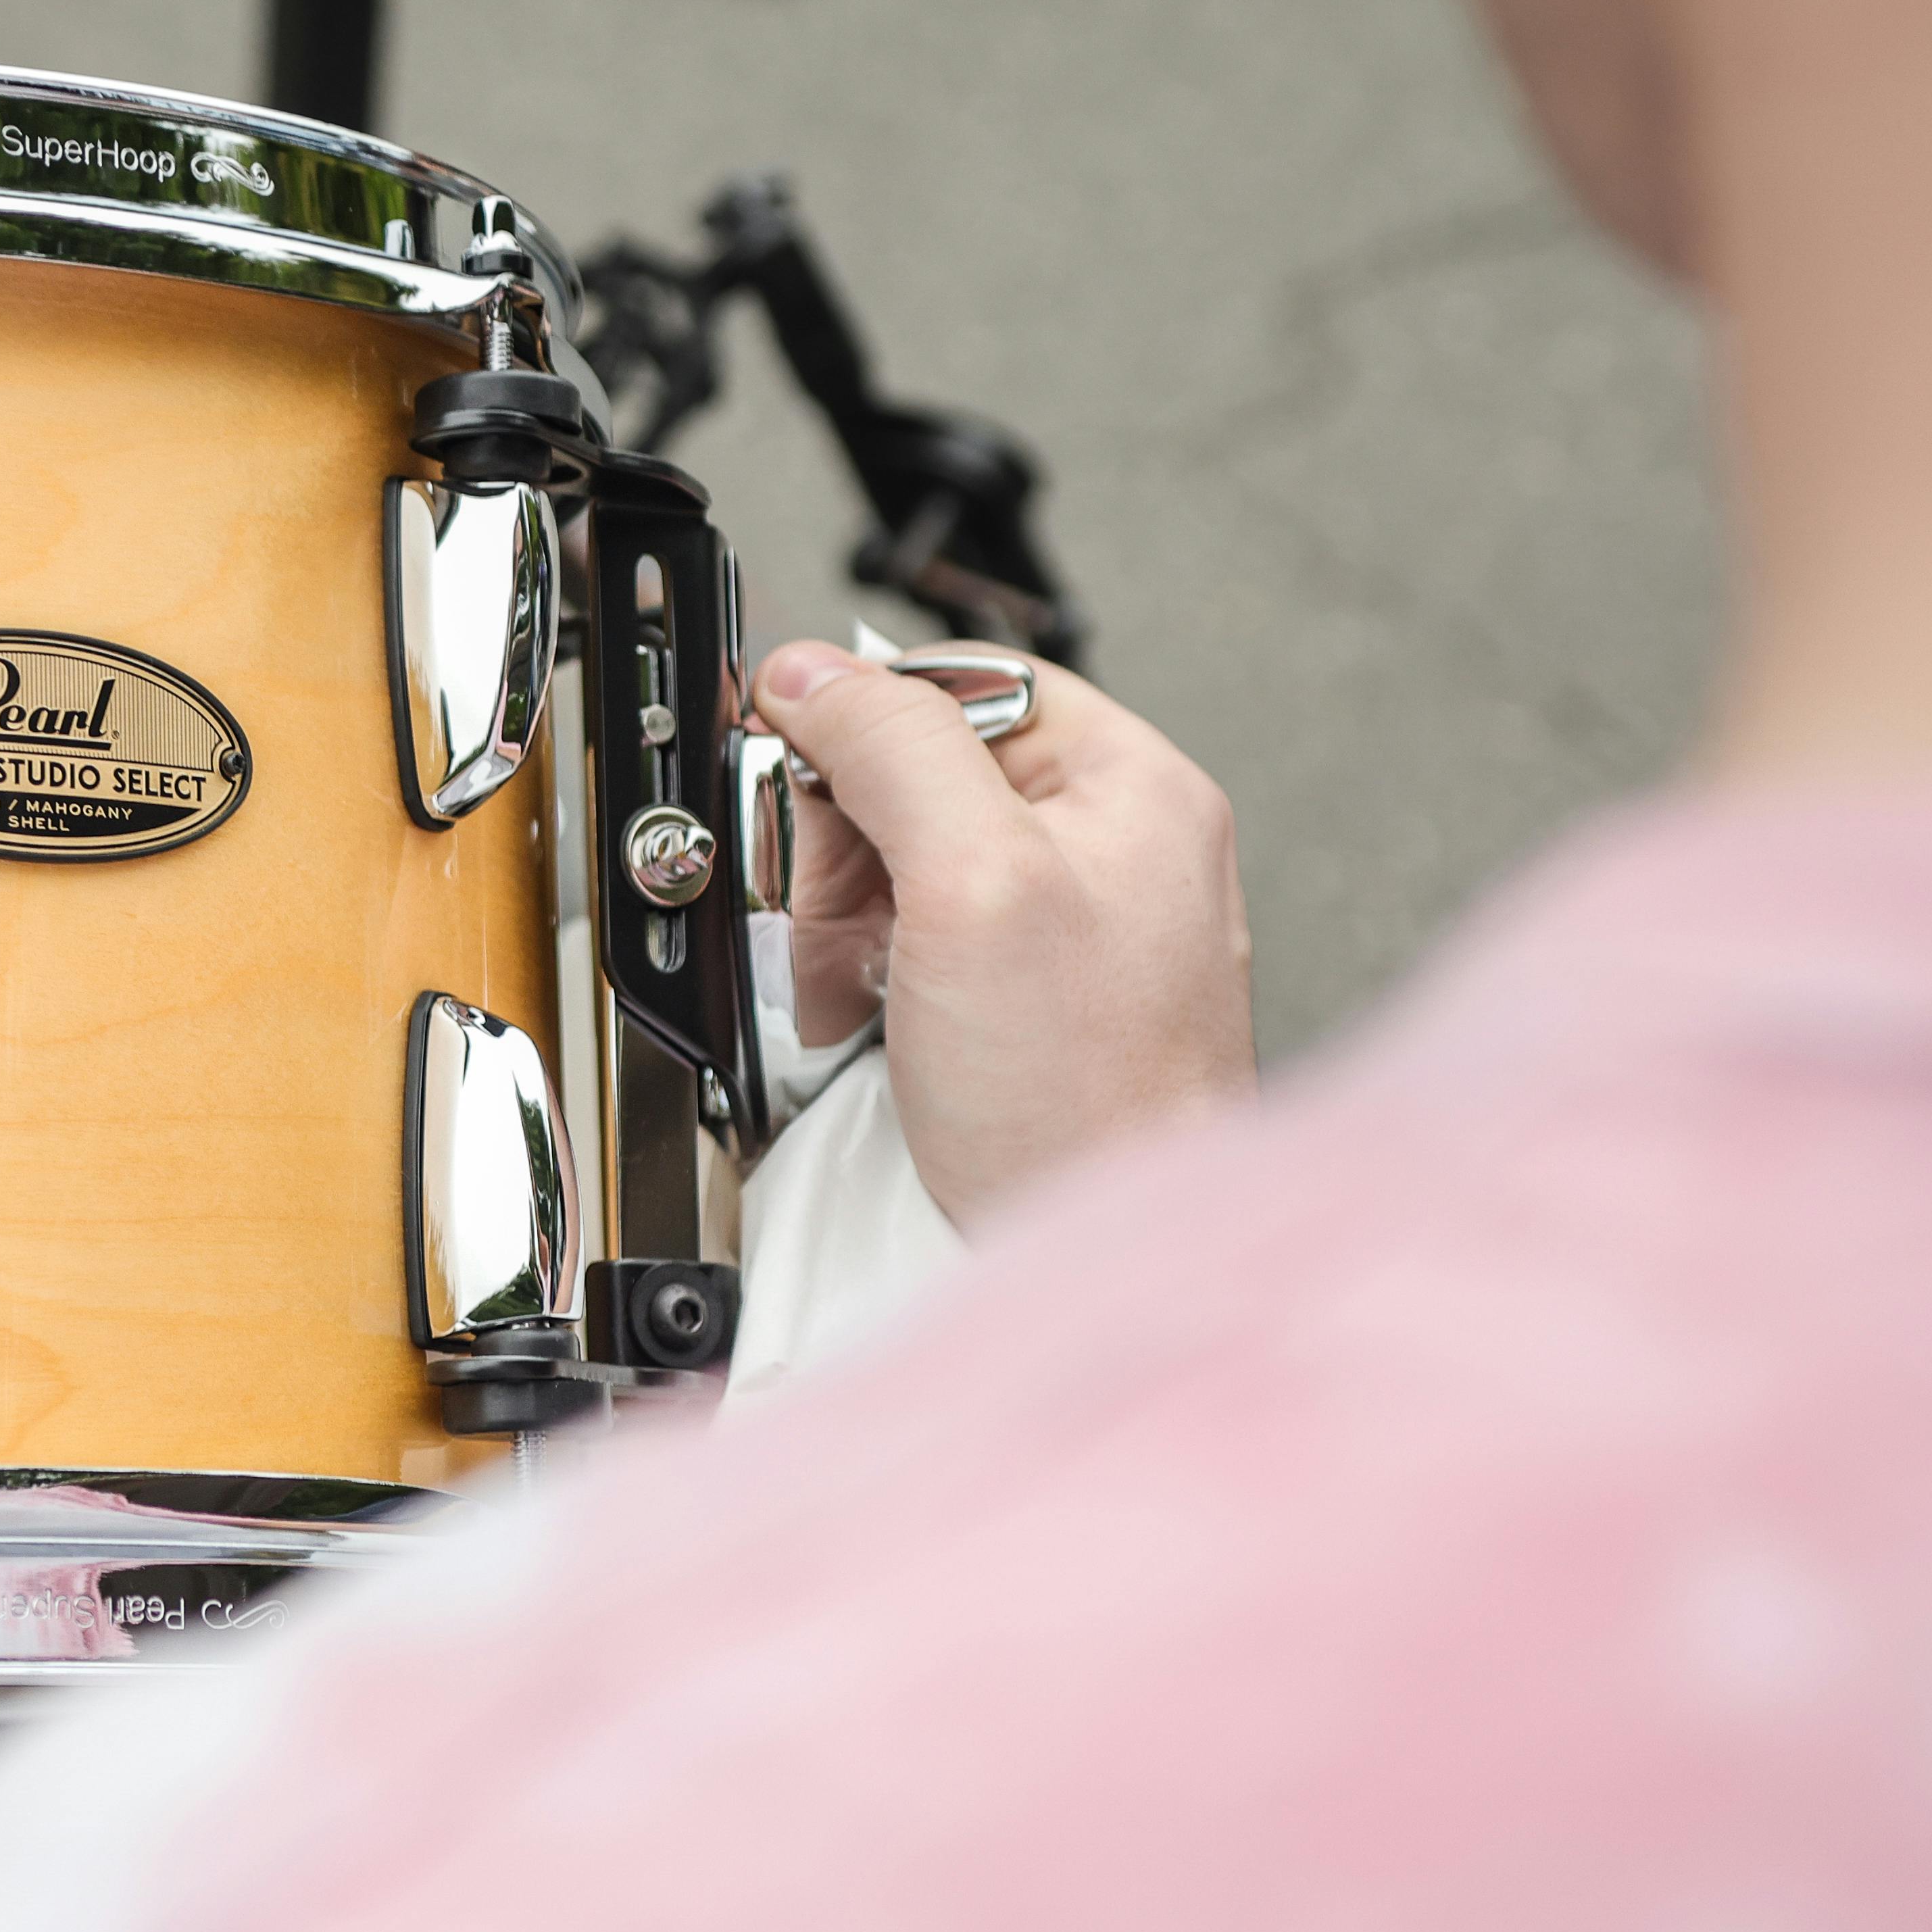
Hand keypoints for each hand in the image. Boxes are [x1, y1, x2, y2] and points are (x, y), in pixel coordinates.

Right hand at [754, 639, 1255, 1221]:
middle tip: (840, 918)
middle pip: (921, 775)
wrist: (1100, 1258)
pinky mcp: (1025, 1000)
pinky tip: (868, 1017)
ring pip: (906, 863)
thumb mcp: (974, 886)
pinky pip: (916, 942)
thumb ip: (895, 753)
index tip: (800, 771)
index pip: (966, 683)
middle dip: (847, 847)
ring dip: (845, 921)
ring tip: (854, 987)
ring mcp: (1069, 928)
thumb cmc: (1087, 1099)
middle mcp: (1110, 848)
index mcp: (1130, 786)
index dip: (867, 721)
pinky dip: (868, 975)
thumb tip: (811, 673)